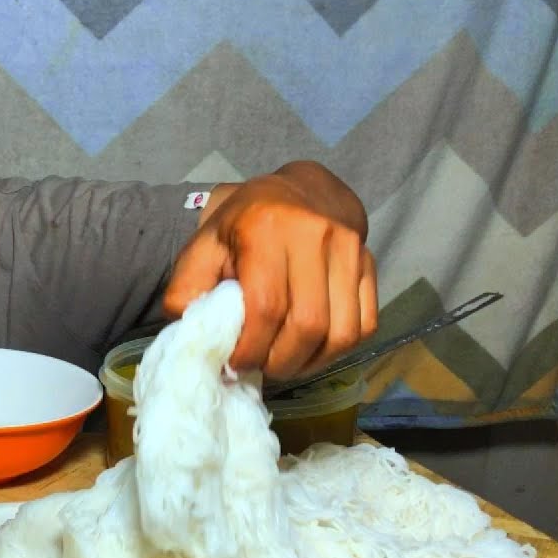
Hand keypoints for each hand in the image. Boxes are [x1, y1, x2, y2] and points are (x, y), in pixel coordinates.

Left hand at [162, 161, 377, 379]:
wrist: (297, 190)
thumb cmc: (244, 224)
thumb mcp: (204, 246)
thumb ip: (187, 288)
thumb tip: (193, 334)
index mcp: (265, 228)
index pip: (266, 306)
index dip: (252, 347)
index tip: (237, 362)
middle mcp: (315, 234)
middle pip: (309, 324)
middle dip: (282, 361)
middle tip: (261, 367)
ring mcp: (349, 248)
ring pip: (343, 331)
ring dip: (312, 361)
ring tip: (285, 363)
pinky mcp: (370, 263)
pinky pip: (365, 324)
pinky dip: (338, 349)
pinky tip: (311, 350)